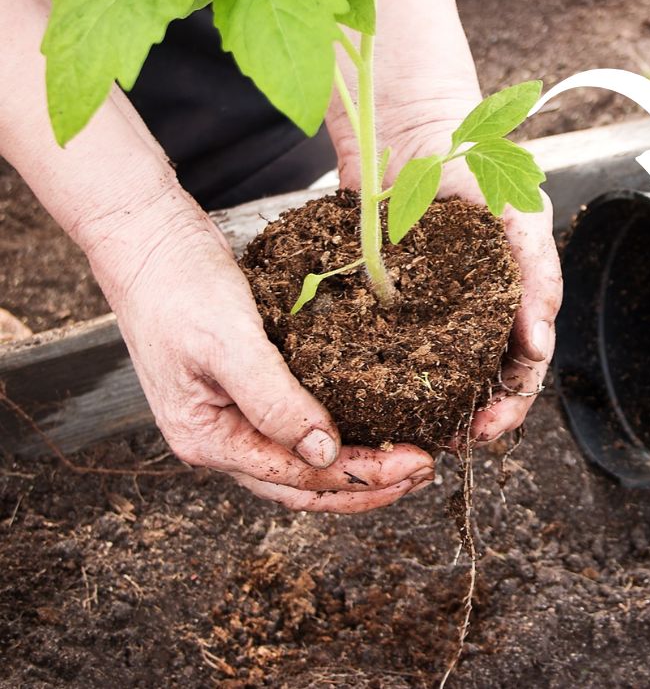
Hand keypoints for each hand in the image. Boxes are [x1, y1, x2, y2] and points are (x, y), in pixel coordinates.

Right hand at [87, 195, 436, 511]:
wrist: (147, 241)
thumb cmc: (178, 286)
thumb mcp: (228, 341)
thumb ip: (273, 399)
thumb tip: (323, 452)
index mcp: (209, 440)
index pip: (301, 478)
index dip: (364, 477)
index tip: (418, 463)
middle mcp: (221, 439)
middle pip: (305, 485)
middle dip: (369, 485)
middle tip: (426, 470)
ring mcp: (232, 417)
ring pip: (304, 463)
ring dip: (358, 466)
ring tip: (409, 459)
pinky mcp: (248, 391)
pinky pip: (299, 428)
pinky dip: (340, 434)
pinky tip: (374, 425)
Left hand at [330, 99, 561, 446]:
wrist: (411, 121)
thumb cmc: (479, 162)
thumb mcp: (522, 215)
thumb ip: (539, 275)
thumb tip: (540, 346)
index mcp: (517, 296)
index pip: (524, 367)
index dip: (511, 403)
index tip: (488, 428)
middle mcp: (476, 308)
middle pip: (480, 380)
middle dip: (472, 417)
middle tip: (451, 440)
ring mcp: (430, 304)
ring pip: (434, 371)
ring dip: (430, 405)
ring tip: (414, 431)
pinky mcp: (384, 294)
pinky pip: (386, 341)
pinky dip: (386, 370)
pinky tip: (374, 391)